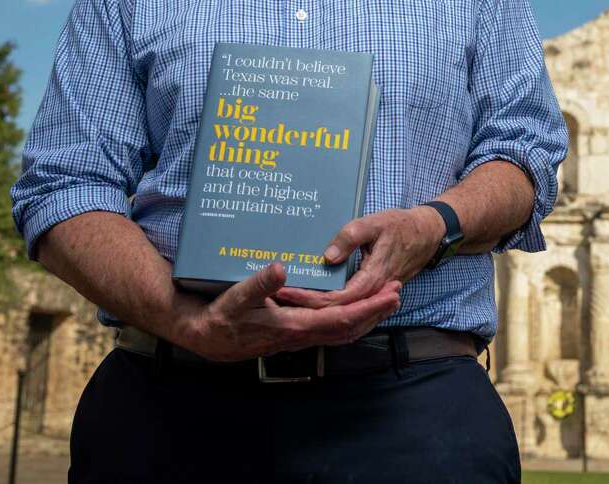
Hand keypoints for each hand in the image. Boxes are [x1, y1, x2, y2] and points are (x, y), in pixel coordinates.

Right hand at [180, 263, 401, 360]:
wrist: (210, 340)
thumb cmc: (223, 317)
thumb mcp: (237, 297)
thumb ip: (259, 283)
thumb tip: (282, 269)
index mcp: (295, 326)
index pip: (342, 319)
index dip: (369, 307)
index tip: (390, 294)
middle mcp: (303, 336)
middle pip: (350, 328)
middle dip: (376, 311)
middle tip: (398, 291)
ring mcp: (302, 338)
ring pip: (344, 332)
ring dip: (367, 316)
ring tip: (386, 298)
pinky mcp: (297, 335)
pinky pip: (333, 331)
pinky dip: (351, 320)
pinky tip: (358, 309)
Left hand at [274, 207, 445, 309]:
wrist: (426, 234)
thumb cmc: (399, 226)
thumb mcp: (374, 223)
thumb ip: (350, 238)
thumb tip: (327, 257)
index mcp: (372, 279)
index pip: (335, 299)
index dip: (308, 298)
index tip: (284, 291)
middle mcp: (374, 295)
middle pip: (337, 316)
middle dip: (306, 310)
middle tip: (278, 302)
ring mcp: (376, 299)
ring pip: (346, 323)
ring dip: (319, 321)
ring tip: (290, 312)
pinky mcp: (375, 298)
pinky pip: (354, 319)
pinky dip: (334, 321)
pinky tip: (316, 317)